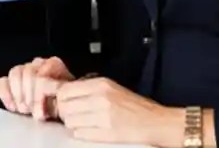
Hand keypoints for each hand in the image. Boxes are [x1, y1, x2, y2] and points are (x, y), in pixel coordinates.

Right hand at [0, 56, 74, 120]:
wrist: (60, 107)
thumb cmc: (64, 103)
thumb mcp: (66, 100)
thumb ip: (58, 97)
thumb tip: (48, 103)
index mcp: (53, 64)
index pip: (41, 73)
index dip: (39, 94)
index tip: (41, 110)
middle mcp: (37, 63)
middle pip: (27, 73)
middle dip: (29, 97)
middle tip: (33, 111)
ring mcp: (22, 69)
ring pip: (14, 74)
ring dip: (18, 95)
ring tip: (24, 110)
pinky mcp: (10, 80)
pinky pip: (2, 82)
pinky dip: (5, 95)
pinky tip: (12, 107)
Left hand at [55, 77, 181, 145]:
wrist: (156, 122)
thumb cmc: (134, 106)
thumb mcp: (111, 88)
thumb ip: (88, 88)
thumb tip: (63, 93)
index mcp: (100, 85)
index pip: (65, 90)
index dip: (61, 97)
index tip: (64, 101)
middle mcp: (100, 99)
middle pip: (64, 106)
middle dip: (65, 112)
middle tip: (72, 114)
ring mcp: (103, 117)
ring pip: (70, 121)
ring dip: (73, 123)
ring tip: (83, 122)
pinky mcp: (107, 134)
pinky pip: (80, 134)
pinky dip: (81, 133)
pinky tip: (89, 130)